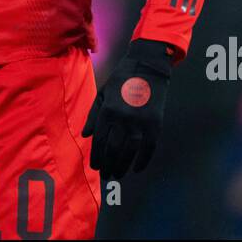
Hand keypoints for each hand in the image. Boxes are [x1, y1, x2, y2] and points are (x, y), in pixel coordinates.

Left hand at [81, 39, 174, 179]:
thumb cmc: (122, 79)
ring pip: (130, 152)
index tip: (95, 166)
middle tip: (105, 175)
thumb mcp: (103, 93)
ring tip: (117, 175)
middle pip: (113, 149)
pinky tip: (136, 169)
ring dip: (122, 166)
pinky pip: (149, 148)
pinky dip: (143, 161)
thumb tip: (86, 136)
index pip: (99, 141)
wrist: (148, 66)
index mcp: (108, 110)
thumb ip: (93, 115)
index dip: (96, 156)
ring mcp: (140, 122)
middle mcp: (123, 118)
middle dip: (108, 165)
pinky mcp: (155, 123)